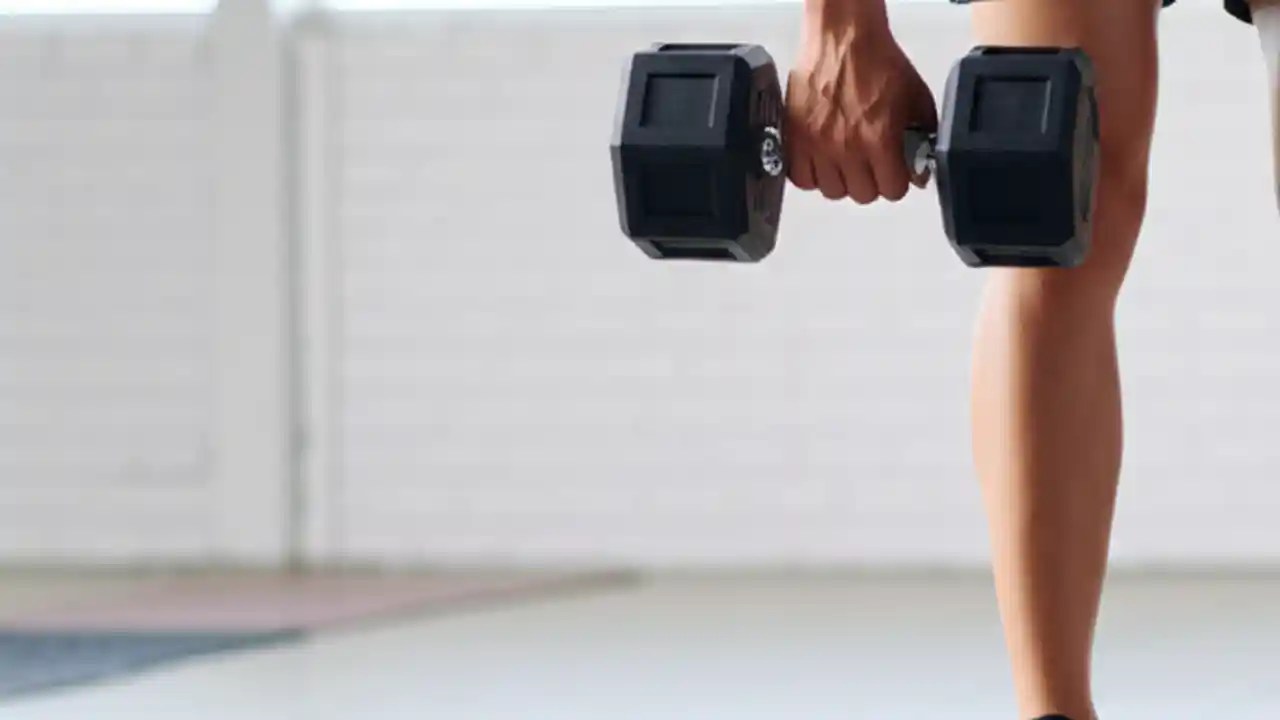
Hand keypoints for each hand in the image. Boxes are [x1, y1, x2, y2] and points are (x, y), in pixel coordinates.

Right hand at [785, 14, 937, 203]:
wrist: (842, 39)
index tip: (895, 171)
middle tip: (871, 164)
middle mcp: (846, 148)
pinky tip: (822, 161)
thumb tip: (921, 170)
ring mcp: (817, 145)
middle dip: (872, 181)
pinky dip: (812, 175)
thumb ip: (923, 137)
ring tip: (846, 161)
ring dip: (842, 180)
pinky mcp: (795, 139)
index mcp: (879, 139)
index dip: (898, 181)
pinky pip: (801, 178)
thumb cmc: (878, 62)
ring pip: (832, 191)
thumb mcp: (916, 97)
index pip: (893, 190)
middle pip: (862, 194)